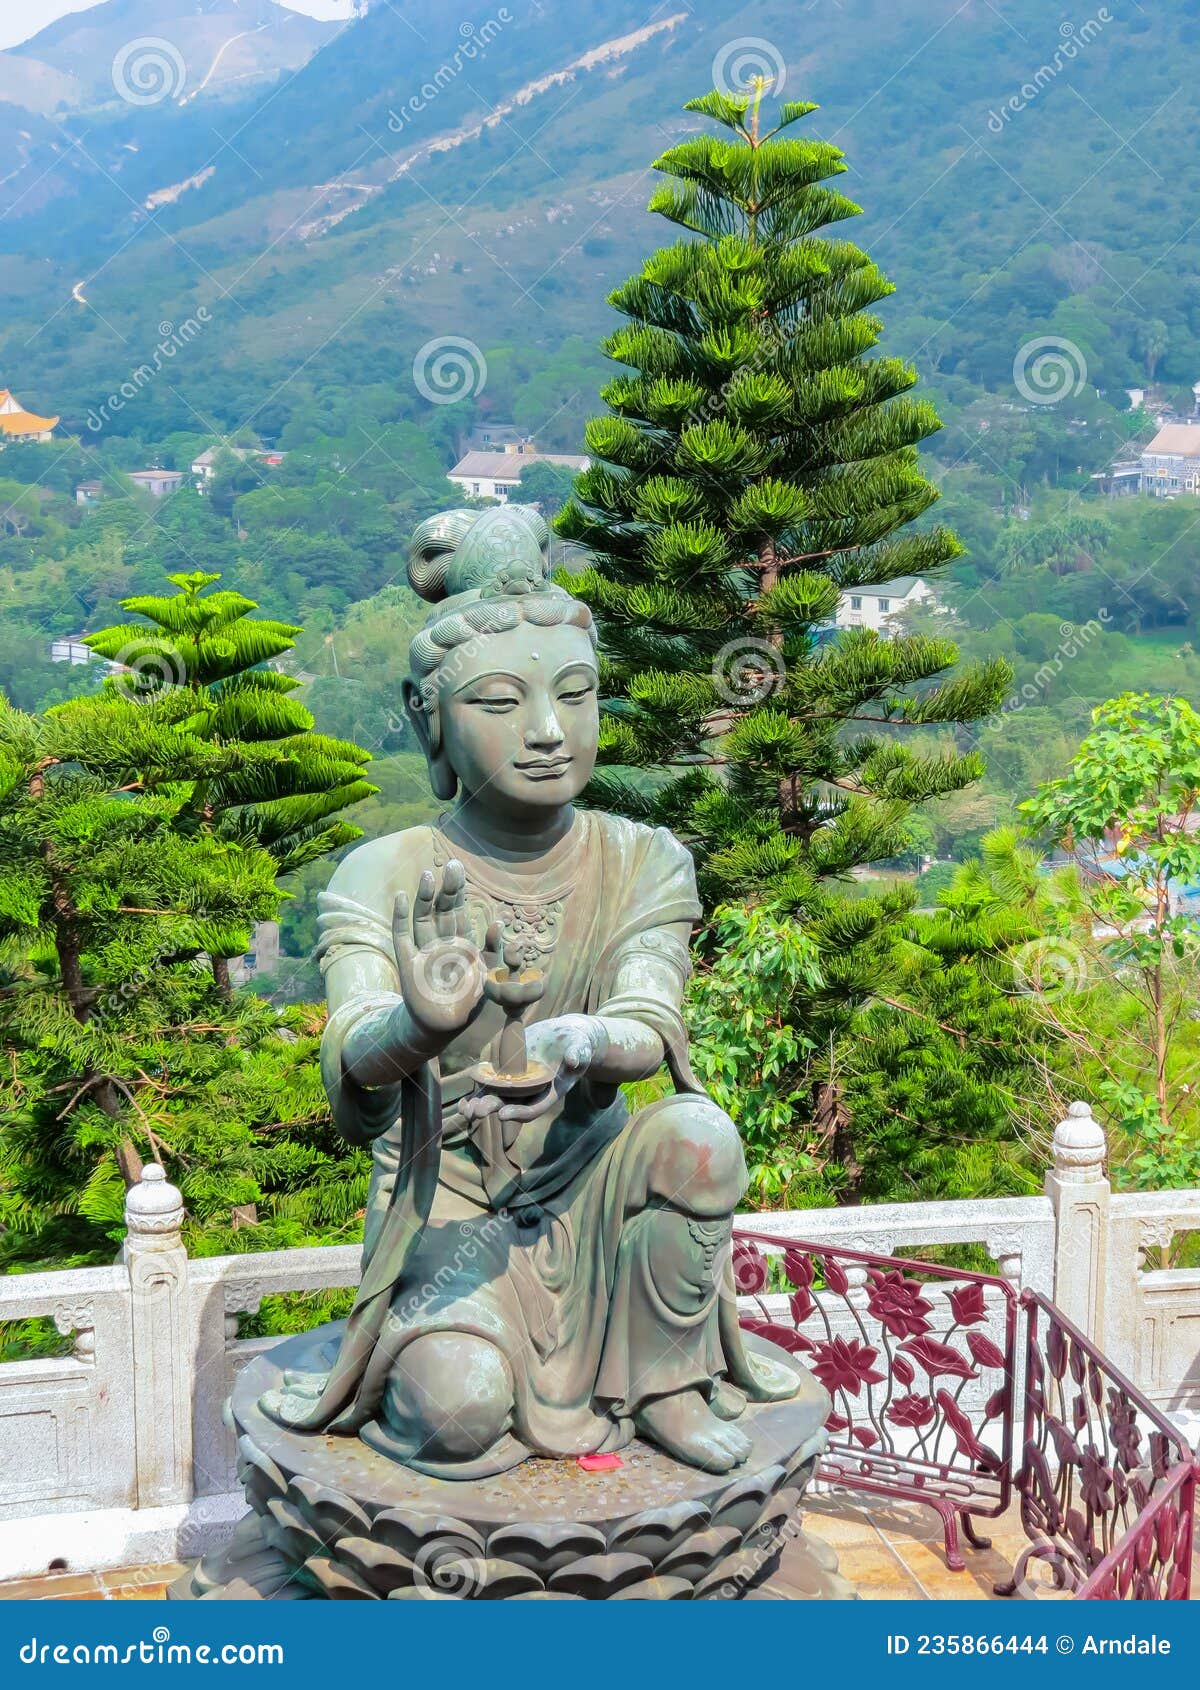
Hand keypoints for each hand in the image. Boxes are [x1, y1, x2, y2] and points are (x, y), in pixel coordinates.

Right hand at [392, 861, 505, 1040]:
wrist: (446, 1028)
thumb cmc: (469, 1002)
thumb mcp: (490, 975)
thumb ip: (495, 950)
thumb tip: (498, 922)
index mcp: (460, 943)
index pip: (458, 912)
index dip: (458, 892)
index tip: (458, 870)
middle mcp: (440, 942)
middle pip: (441, 910)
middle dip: (446, 889)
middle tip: (451, 866)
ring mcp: (423, 951)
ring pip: (422, 918)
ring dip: (424, 898)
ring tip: (427, 876)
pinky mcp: (408, 963)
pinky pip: (402, 937)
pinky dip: (399, 917)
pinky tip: (400, 896)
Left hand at [461, 1015, 608, 1124]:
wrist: (565, 1037)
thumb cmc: (576, 1044)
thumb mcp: (581, 1047)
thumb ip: (578, 1054)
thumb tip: (574, 1060)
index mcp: (549, 1092)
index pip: (533, 1108)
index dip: (518, 1112)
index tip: (502, 1114)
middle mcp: (532, 1093)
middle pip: (511, 1106)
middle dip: (494, 1108)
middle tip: (477, 1112)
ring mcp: (518, 1085)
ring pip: (497, 1100)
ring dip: (480, 1106)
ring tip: (465, 1111)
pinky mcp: (507, 1074)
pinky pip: (490, 1087)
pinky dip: (477, 1094)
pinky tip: (463, 1102)